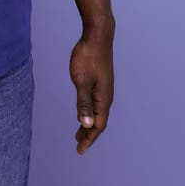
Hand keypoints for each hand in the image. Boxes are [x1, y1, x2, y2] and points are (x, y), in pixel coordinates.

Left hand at [69, 21, 114, 154]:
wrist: (97, 35)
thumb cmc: (88, 56)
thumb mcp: (81, 81)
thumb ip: (83, 102)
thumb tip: (86, 123)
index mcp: (103, 98)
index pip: (98, 125)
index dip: (89, 139)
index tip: (79, 150)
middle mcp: (107, 95)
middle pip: (99, 121)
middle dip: (89, 134)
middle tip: (78, 145)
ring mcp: (105, 87)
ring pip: (98, 111)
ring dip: (89, 123)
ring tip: (79, 132)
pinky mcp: (101, 80)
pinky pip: (97, 102)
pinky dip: (90, 110)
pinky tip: (83, 110)